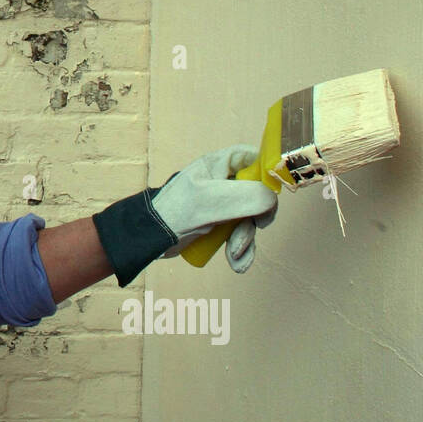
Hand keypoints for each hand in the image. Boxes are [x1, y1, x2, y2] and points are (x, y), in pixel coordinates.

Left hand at [152, 144, 277, 272]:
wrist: (151, 238)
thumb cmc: (175, 212)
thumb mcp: (214, 200)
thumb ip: (248, 196)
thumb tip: (272, 201)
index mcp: (219, 165)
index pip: (254, 158)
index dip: (267, 174)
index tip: (271, 194)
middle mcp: (222, 182)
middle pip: (257, 194)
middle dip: (255, 218)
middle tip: (253, 227)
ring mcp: (221, 204)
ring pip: (250, 219)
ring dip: (246, 239)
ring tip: (234, 252)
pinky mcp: (218, 224)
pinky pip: (240, 235)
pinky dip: (241, 250)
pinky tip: (236, 262)